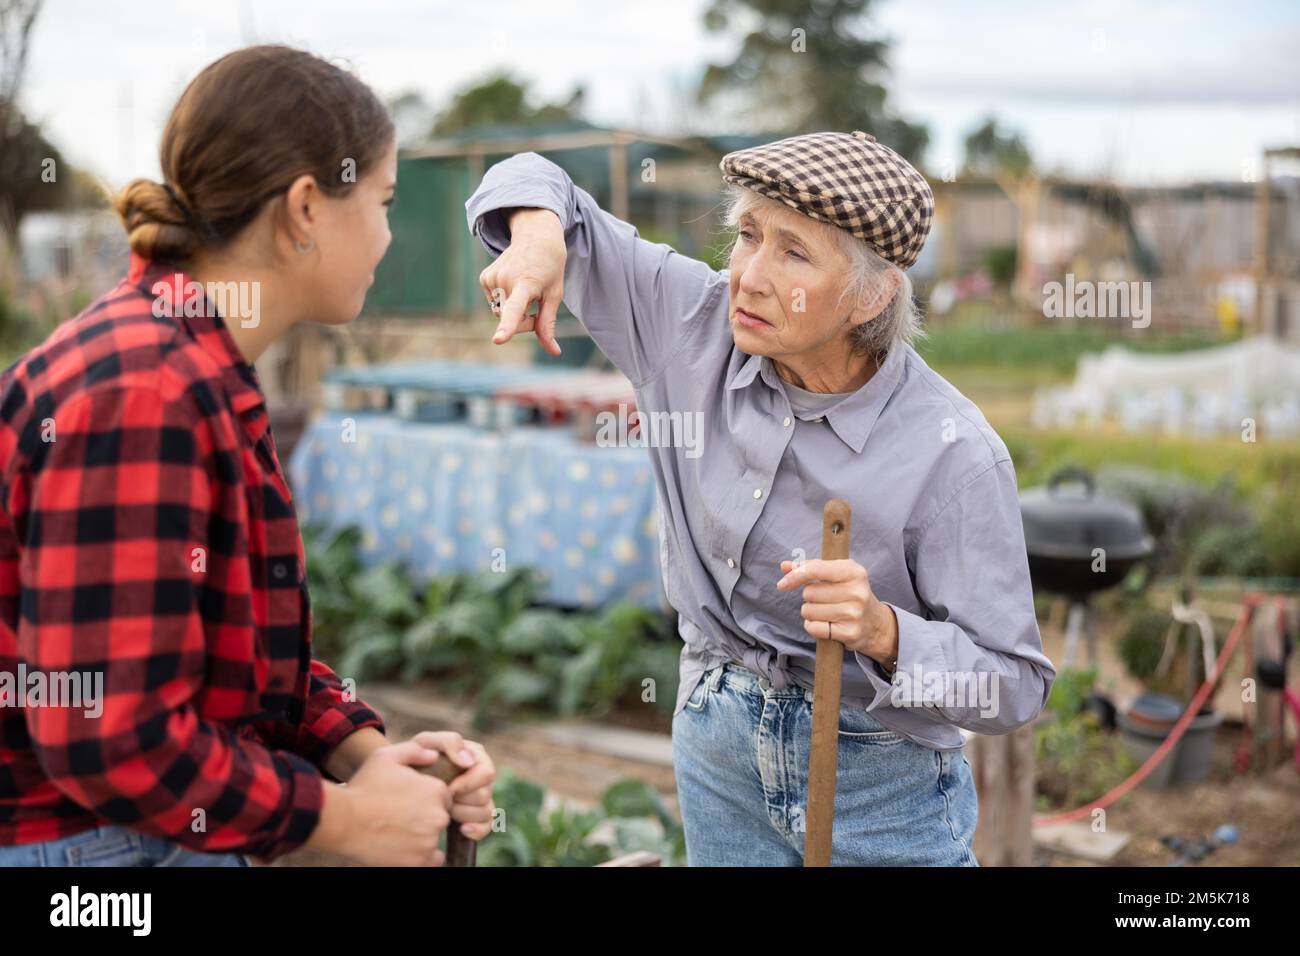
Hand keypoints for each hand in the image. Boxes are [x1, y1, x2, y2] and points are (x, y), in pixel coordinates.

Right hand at [329, 740, 452, 865]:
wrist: (343, 820)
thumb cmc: (364, 786)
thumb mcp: (386, 756)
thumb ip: (415, 751)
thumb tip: (434, 756)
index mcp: (436, 790)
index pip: (442, 795)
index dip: (425, 797)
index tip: (407, 800)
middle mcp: (439, 815)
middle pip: (439, 816)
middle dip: (425, 816)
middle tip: (400, 817)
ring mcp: (430, 840)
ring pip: (434, 837)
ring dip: (422, 836)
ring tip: (398, 831)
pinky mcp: (419, 861)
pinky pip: (433, 859)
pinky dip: (422, 855)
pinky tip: (405, 848)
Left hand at [407, 731, 496, 840]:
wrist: (400, 778)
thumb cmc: (415, 756)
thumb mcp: (425, 742)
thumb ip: (448, 742)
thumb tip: (468, 762)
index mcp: (476, 756)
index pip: (487, 773)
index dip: (468, 783)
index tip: (447, 787)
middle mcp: (481, 775)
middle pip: (485, 795)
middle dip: (461, 800)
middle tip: (442, 799)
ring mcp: (480, 796)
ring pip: (486, 812)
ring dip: (463, 814)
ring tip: (445, 811)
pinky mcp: (476, 815)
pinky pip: (487, 826)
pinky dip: (476, 830)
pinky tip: (461, 829)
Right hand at [479, 207, 566, 355]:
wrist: (537, 237)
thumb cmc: (550, 268)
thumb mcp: (554, 295)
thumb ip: (548, 324)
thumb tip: (554, 352)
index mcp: (526, 284)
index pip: (515, 309)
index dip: (508, 326)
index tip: (498, 340)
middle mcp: (505, 279)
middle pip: (511, 320)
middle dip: (525, 322)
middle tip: (537, 304)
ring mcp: (492, 278)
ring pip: (501, 313)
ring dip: (513, 312)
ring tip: (525, 291)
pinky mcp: (484, 278)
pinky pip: (494, 303)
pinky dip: (504, 301)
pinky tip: (513, 284)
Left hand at [776, 558, 897, 667]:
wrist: (875, 623)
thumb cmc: (850, 594)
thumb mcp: (836, 575)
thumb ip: (810, 568)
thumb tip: (785, 566)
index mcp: (854, 571)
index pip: (815, 569)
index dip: (795, 576)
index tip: (782, 584)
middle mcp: (856, 591)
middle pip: (808, 593)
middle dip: (808, 597)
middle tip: (824, 599)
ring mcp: (854, 613)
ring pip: (808, 611)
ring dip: (810, 612)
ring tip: (825, 612)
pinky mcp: (849, 632)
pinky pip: (813, 628)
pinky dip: (813, 626)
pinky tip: (825, 624)